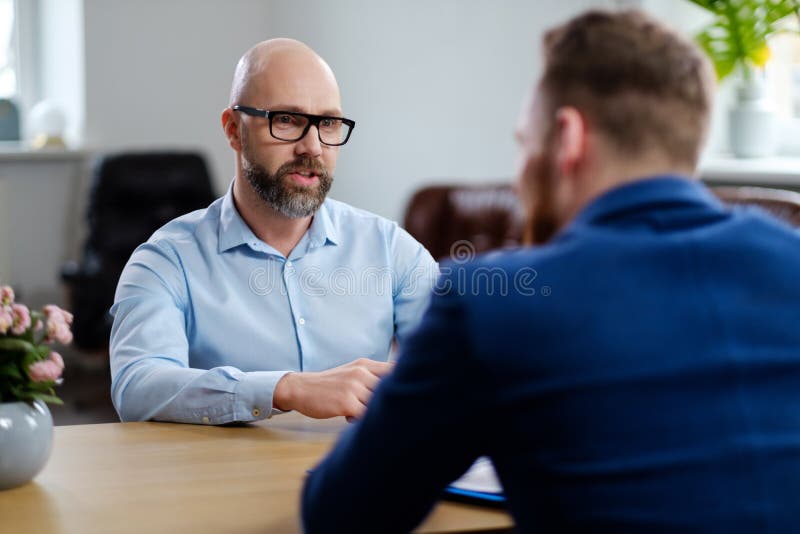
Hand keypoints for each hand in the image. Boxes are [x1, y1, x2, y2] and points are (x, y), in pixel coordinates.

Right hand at [273, 358, 392, 418]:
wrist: (300, 388)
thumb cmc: (329, 385)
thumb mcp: (352, 372)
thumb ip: (372, 377)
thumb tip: (397, 388)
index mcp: (365, 365)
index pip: (396, 371)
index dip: (402, 383)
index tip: (400, 396)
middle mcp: (362, 373)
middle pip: (389, 390)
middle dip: (386, 403)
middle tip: (373, 409)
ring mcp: (354, 387)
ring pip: (377, 405)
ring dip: (371, 413)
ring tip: (355, 412)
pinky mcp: (346, 402)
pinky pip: (365, 416)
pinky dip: (360, 420)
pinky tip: (347, 417)